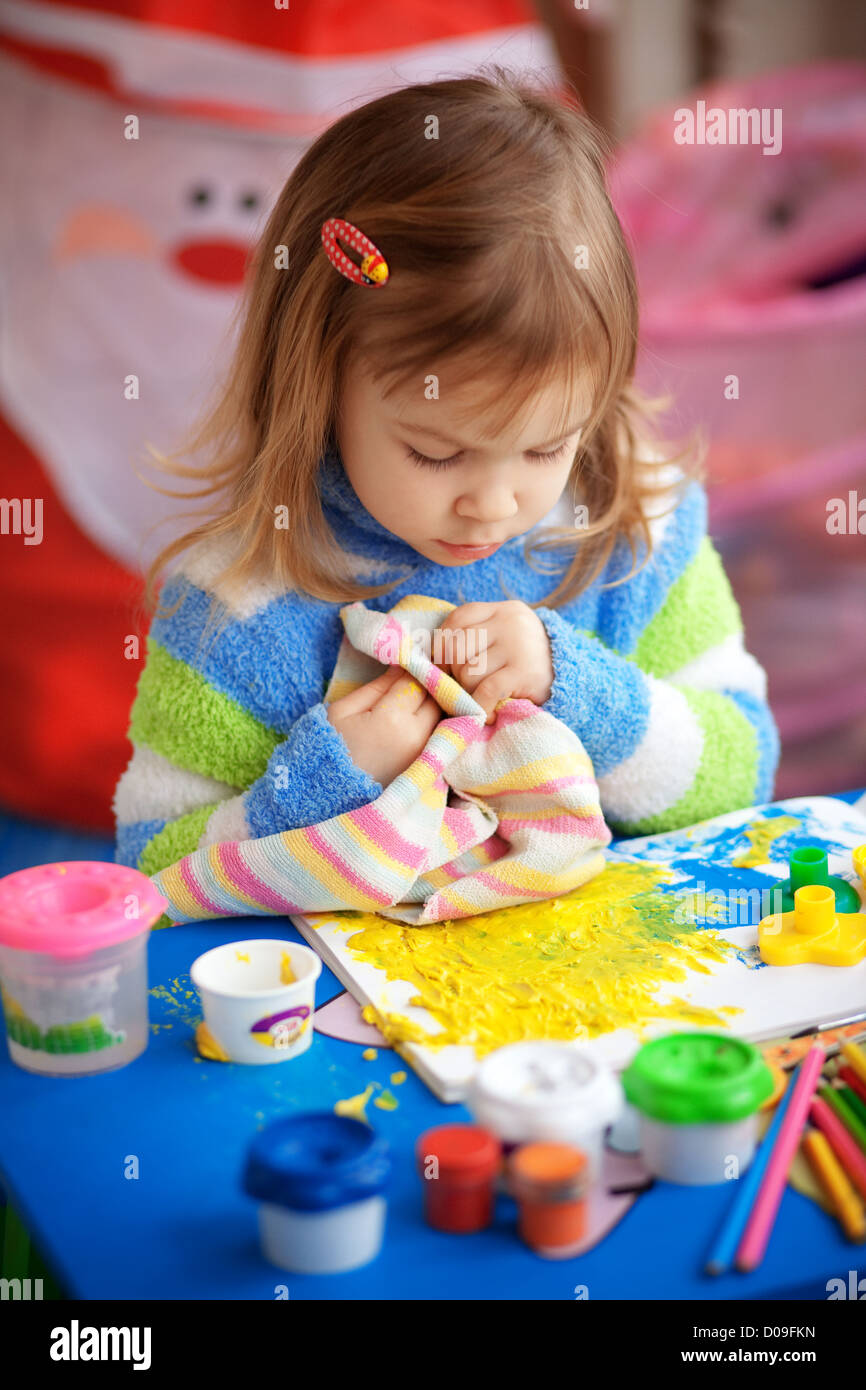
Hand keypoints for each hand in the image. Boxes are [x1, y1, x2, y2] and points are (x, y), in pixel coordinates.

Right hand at [327, 666, 441, 785]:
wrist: (329, 796)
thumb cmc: (330, 750)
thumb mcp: (343, 710)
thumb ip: (376, 687)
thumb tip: (401, 668)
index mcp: (392, 720)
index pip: (415, 681)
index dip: (411, 669)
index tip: (404, 664)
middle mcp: (416, 737)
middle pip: (436, 698)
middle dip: (425, 686)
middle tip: (408, 682)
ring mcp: (424, 754)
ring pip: (440, 717)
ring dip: (430, 705)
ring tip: (410, 701)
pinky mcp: (427, 767)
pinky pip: (437, 735)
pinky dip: (430, 724)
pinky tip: (414, 721)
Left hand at [434, 600, 554, 722]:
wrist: (576, 681)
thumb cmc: (530, 665)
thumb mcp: (506, 641)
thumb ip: (477, 639)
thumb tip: (432, 661)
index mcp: (503, 610)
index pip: (458, 618)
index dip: (443, 646)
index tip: (445, 668)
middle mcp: (510, 621)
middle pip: (456, 646)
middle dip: (453, 674)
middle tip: (463, 690)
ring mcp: (518, 645)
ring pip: (467, 670)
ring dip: (468, 693)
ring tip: (482, 701)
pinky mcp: (523, 671)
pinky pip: (484, 691)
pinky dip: (479, 707)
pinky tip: (488, 715)